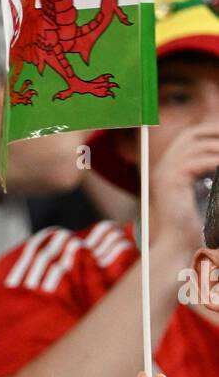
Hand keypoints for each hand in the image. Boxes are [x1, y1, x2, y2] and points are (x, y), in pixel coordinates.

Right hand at [151, 122, 218, 250]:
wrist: (177, 245)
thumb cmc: (192, 225)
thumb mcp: (202, 192)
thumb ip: (208, 173)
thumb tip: (218, 161)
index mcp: (168, 168)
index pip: (188, 137)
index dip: (209, 131)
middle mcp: (163, 167)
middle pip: (190, 135)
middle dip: (213, 131)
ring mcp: (164, 173)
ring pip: (194, 146)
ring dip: (216, 147)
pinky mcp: (169, 182)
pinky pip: (194, 162)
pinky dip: (213, 161)